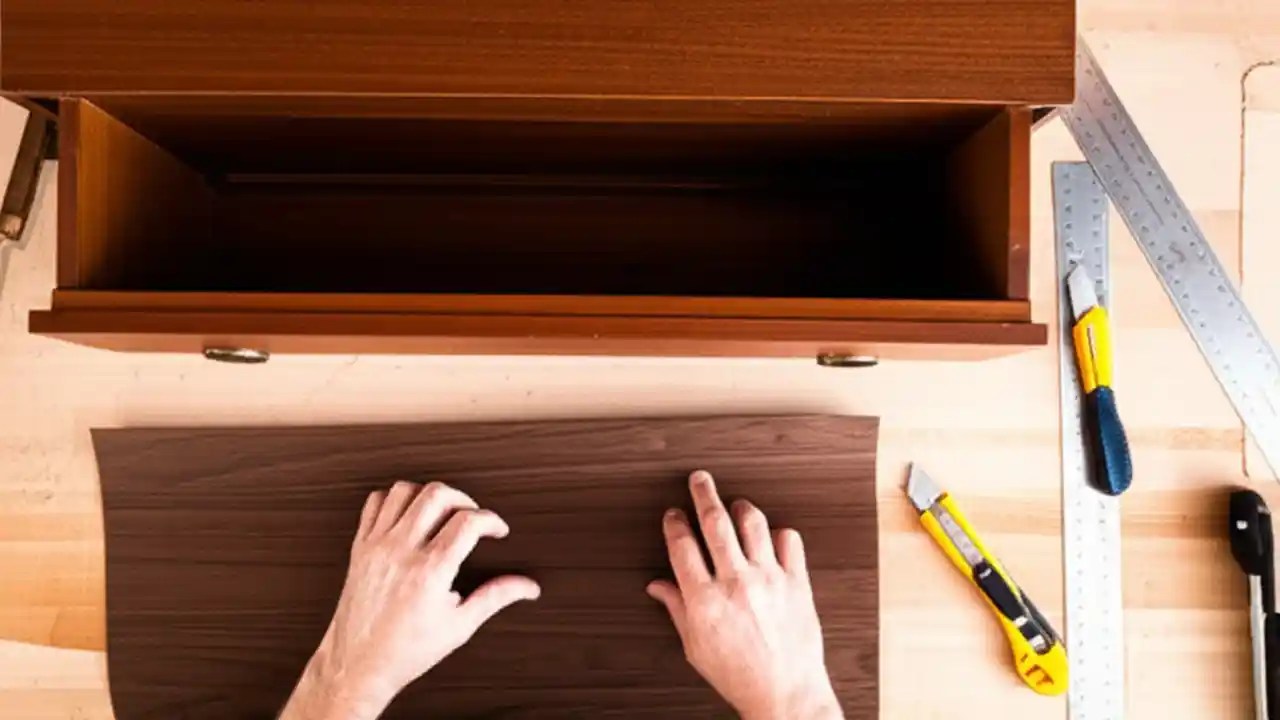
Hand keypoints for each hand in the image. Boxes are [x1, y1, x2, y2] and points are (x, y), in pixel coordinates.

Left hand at [280, 481, 539, 719]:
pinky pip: (375, 503)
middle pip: (437, 495)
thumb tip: (526, 587)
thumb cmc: (405, 651)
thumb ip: (495, 597)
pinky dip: (395, 500)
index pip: (468, 522)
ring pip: (405, 491)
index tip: (496, 530)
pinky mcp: (360, 547)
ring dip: (429, 495)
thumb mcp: (459, 626)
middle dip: (464, 499)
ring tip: (442, 513)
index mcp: (430, 571)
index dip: (491, 520)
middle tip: (471, 518)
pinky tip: (408, 516)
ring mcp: (377, 546)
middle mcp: (401, 552)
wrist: (358, 665)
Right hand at [647, 470, 840, 719]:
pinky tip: (771, 537)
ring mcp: (769, 579)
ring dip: (741, 507)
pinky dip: (779, 533)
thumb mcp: (695, 647)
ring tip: (735, 505)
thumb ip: (677, 609)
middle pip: (715, 522)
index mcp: (705, 600)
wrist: (785, 693)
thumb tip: (658, 586)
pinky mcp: (797, 582)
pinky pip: (789, 541)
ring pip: (753, 522)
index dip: (675, 523)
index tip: (673, 514)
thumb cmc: (739, 675)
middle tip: (699, 479)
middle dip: (703, 494)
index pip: (682, 546)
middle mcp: (736, 583)